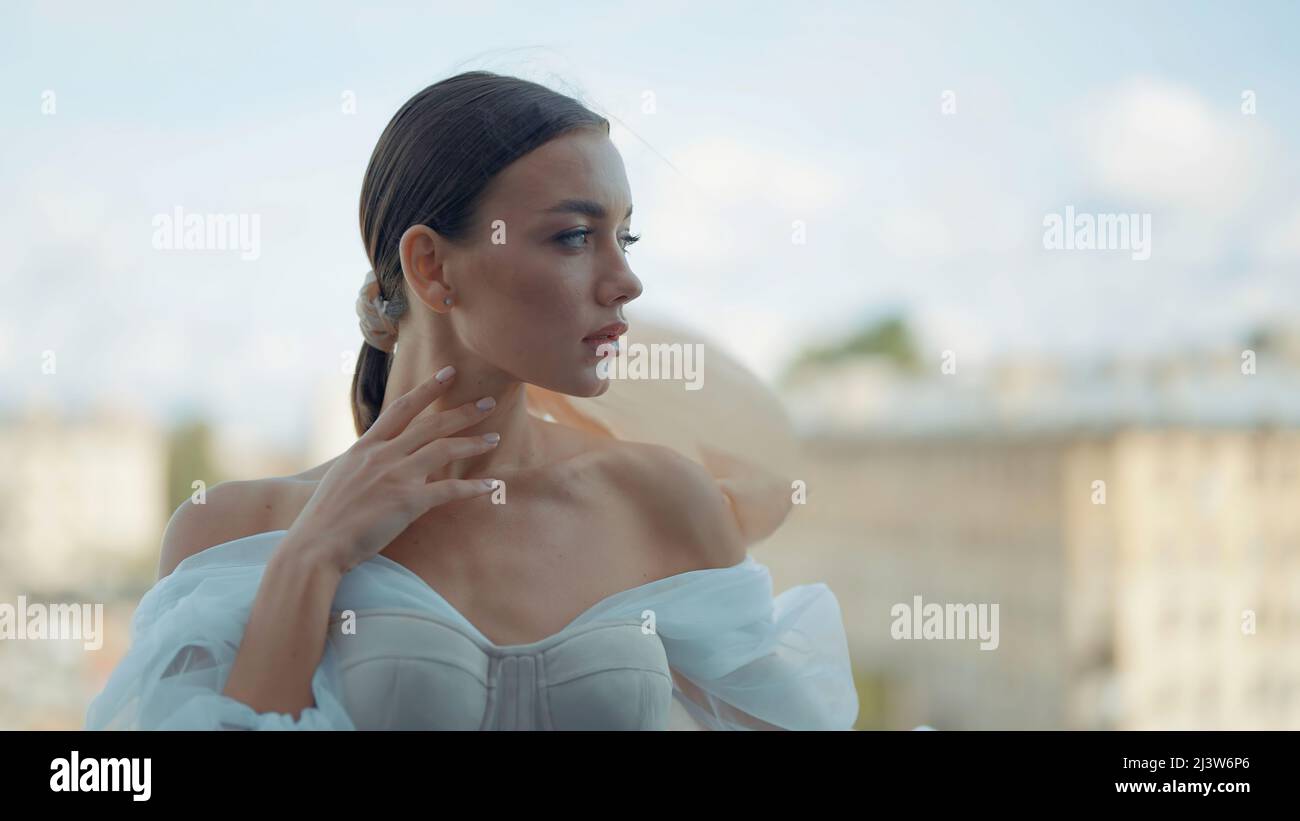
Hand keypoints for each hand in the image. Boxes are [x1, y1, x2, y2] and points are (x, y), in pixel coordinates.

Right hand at [284, 365, 499, 574]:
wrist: (315, 546)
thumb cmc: (325, 519)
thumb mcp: (341, 477)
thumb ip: (364, 464)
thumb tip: (378, 459)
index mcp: (365, 447)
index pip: (401, 408)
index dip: (428, 389)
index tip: (450, 373)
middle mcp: (382, 455)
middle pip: (431, 424)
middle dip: (463, 411)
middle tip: (488, 401)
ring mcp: (396, 476)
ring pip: (444, 449)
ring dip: (473, 442)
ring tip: (494, 438)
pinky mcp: (408, 502)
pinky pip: (449, 489)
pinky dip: (474, 487)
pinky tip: (492, 486)